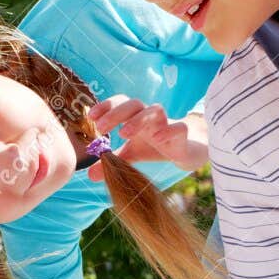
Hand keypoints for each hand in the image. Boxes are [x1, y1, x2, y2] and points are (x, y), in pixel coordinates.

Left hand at [85, 96, 207, 178]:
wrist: (188, 150)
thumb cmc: (156, 146)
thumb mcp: (132, 154)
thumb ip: (112, 160)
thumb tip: (90, 175)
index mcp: (136, 118)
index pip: (120, 103)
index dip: (106, 106)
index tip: (90, 116)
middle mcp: (150, 117)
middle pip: (134, 104)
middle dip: (116, 112)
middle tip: (100, 127)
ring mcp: (167, 124)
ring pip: (155, 110)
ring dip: (138, 119)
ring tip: (124, 134)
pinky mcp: (183, 135)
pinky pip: (179, 127)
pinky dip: (169, 130)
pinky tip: (158, 139)